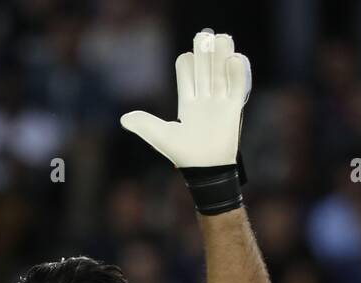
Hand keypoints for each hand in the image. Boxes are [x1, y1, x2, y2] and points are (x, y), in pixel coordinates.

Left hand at [120, 29, 250, 169]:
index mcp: (187, 104)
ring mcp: (219, 103)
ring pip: (220, 73)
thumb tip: (123, 118)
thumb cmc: (183, 154)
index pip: (187, 75)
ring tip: (222, 39)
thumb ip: (144, 124)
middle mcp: (204, 100)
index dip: (186, 63)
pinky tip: (233, 58)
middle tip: (204, 36)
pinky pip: (237, 86)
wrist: (206, 169)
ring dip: (221, 56)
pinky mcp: (233, 109)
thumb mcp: (161, 136)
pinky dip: (236, 72)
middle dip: (205, 53)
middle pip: (204, 69)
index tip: (187, 57)